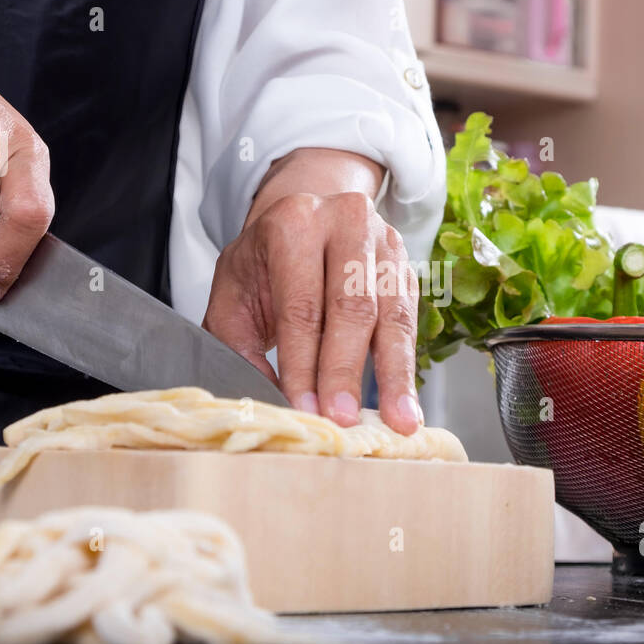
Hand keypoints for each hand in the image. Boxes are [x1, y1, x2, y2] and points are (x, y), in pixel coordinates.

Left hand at [203, 149, 422, 433]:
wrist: (304, 222)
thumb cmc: (264, 266)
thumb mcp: (232, 296)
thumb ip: (239, 346)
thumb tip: (268, 400)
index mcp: (293, 225)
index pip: (300, 305)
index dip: (303, 363)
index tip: (305, 409)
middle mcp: (345, 223)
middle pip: (351, 306)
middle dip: (346, 370)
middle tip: (343, 419)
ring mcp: (383, 242)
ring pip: (392, 314)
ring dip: (393, 374)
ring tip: (396, 420)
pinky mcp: (406, 266)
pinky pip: (410, 320)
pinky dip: (406, 366)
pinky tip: (406, 403)